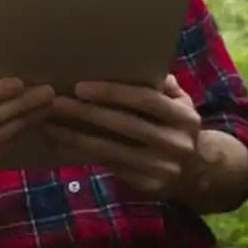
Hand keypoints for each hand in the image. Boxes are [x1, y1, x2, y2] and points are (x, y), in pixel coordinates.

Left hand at [45, 75, 206, 199]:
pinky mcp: (147, 186)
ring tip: (50, 125)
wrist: (197, 172)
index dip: (112, 92)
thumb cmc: (177, 127)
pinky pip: (109, 166)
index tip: (80, 87)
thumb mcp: (180, 103)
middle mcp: (175, 143)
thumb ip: (162, 84)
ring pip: (110, 150)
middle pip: (123, 124)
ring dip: (76, 137)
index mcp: (183, 117)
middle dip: (86, 113)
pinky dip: (83, 154)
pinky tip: (62, 144)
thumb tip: (138, 61)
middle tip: (56, 102)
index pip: (144, 100)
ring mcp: (161, 167)